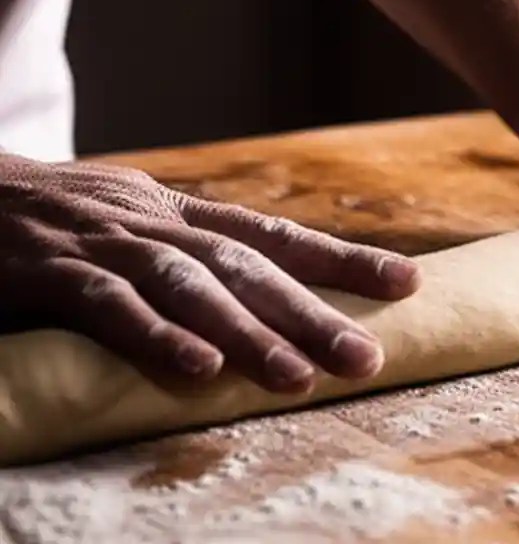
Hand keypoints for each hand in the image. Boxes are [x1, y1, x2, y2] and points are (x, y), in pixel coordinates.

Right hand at [0, 156, 420, 392]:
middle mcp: (148, 219)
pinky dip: (155, 336)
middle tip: (366, 357)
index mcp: (171, 210)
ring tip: (298, 377)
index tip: (407, 282)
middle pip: (246, 265)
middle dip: (311, 311)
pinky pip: (107, 305)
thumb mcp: (123, 228)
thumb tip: (255, 297)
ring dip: (248, 331)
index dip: (340, 258)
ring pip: (189, 284)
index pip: (270, 234)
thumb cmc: (41, 222)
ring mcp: (98, 241)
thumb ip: (180, 256)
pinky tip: (198, 370)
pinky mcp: (44, 270)